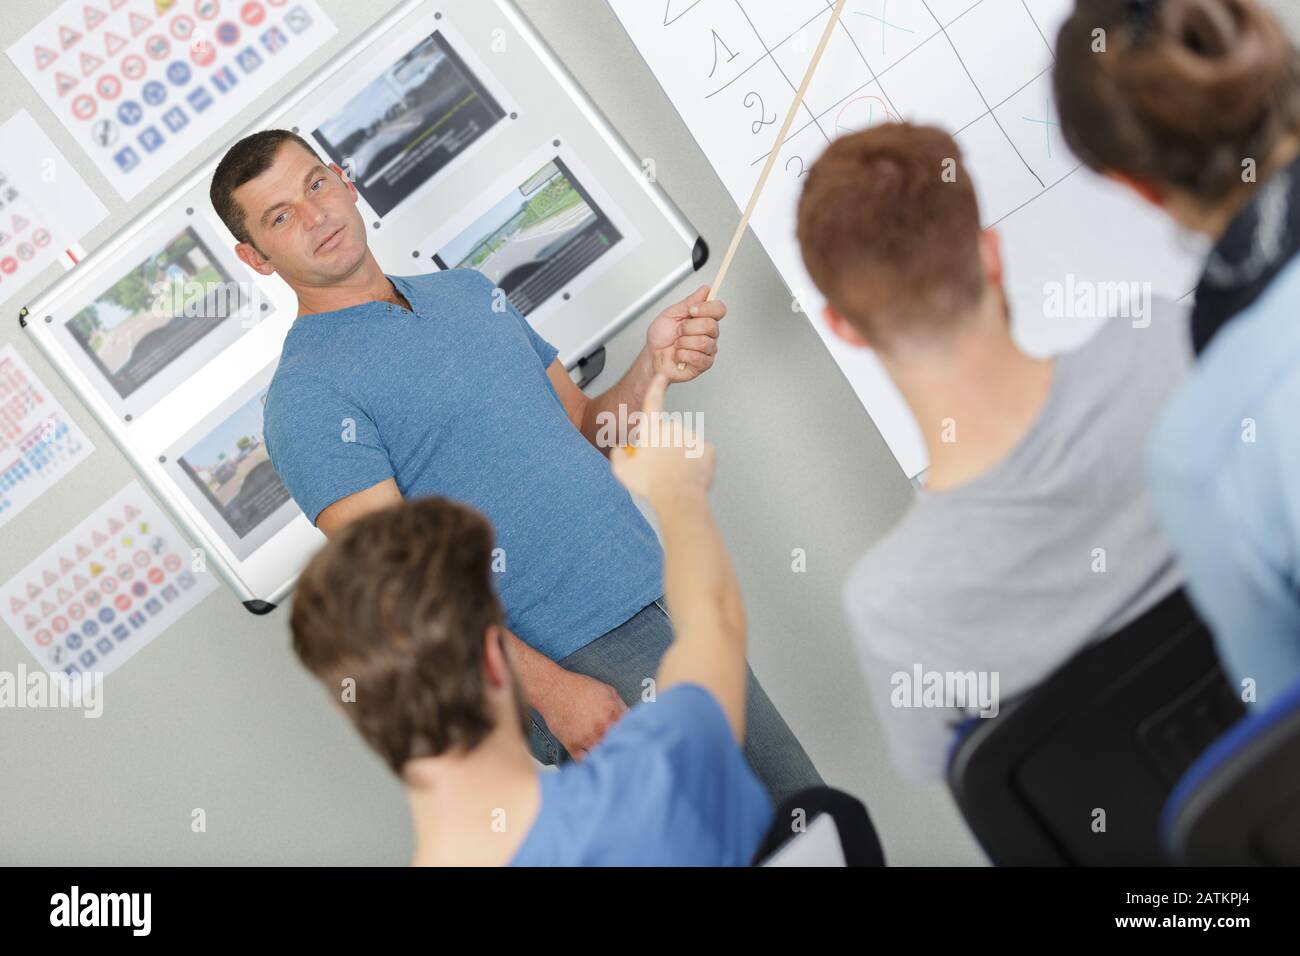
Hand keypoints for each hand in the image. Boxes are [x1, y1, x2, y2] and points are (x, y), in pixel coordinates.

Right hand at [538, 669, 627, 760]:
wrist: (553, 689)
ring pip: (601, 755)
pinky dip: (588, 762)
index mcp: (612, 714)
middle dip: (619, 749)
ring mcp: (586, 738)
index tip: (632, 743)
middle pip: (616, 747)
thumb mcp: (607, 690)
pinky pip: (583, 761)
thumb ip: (621, 706)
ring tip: (608, 759)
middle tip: (622, 754)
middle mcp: (601, 728)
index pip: (630, 733)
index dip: (632, 738)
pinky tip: (591, 760)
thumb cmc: (579, 687)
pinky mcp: (572, 744)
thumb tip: (632, 719)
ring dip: (605, 756)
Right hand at [611, 373, 715, 504]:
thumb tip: (621, 451)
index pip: (653, 402)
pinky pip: (700, 455)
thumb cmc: (652, 484)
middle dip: (665, 447)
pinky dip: (696, 463)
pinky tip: (688, 474)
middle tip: (660, 468)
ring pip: (685, 445)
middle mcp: (673, 429)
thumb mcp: (622, 471)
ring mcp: (692, 437)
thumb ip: (618, 456)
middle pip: (668, 435)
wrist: (678, 498)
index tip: (661, 377)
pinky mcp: (707, 449)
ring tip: (674, 475)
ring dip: (680, 457)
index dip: (656, 388)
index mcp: (653, 430)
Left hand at [645, 285, 724, 382]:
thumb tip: (705, 289)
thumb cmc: (660, 336)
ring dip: (683, 342)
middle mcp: (708, 333)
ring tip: (678, 344)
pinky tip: (680, 355)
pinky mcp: (704, 363)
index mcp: (703, 318)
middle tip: (678, 331)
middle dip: (687, 328)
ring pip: (703, 342)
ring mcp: (708, 349)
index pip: (719, 309)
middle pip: (710, 325)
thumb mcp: (671, 313)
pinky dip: (682, 355)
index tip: (692, 310)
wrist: (652, 356)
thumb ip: (689, 301)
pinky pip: (697, 357)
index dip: (707, 308)